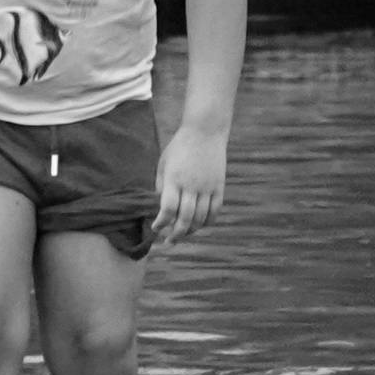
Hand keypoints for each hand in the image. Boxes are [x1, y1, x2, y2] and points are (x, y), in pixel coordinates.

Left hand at [152, 121, 230, 247]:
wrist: (205, 132)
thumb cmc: (179, 147)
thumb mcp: (163, 164)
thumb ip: (161, 186)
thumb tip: (160, 208)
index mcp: (174, 179)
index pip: (168, 209)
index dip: (161, 223)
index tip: (156, 228)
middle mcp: (191, 186)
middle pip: (185, 219)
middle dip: (175, 234)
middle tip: (168, 242)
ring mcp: (207, 187)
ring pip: (200, 218)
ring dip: (190, 231)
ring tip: (182, 235)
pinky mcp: (219, 187)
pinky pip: (214, 211)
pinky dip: (207, 222)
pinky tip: (199, 226)